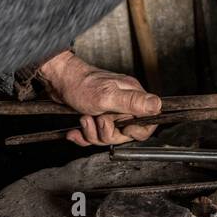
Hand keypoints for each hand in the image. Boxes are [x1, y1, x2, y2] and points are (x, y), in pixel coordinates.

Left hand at [36, 51, 161, 145]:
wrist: (58, 81)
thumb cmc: (81, 84)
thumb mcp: (108, 96)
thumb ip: (134, 102)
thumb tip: (158, 105)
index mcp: (132, 96)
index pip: (148, 122)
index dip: (137, 131)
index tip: (123, 128)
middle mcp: (124, 103)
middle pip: (126, 134)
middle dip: (108, 133)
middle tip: (98, 120)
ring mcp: (110, 110)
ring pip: (109, 136)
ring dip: (93, 133)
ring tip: (85, 119)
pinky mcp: (97, 116)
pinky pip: (95, 135)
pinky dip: (84, 135)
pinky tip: (76, 130)